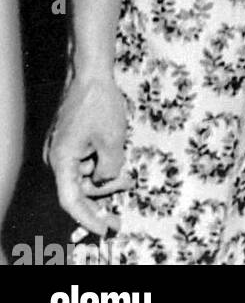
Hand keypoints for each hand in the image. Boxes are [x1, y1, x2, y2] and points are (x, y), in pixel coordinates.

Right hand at [45, 74, 129, 234]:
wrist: (91, 72)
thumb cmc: (100, 103)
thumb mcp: (113, 140)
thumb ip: (110, 169)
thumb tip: (105, 180)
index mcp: (62, 160)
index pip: (72, 201)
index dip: (88, 219)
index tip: (105, 229)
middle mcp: (57, 158)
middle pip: (81, 188)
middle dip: (105, 190)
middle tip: (129, 185)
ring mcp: (62, 148)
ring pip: (85, 174)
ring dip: (106, 174)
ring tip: (127, 169)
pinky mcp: (70, 139)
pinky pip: (84, 160)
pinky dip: (101, 161)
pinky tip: (115, 151)